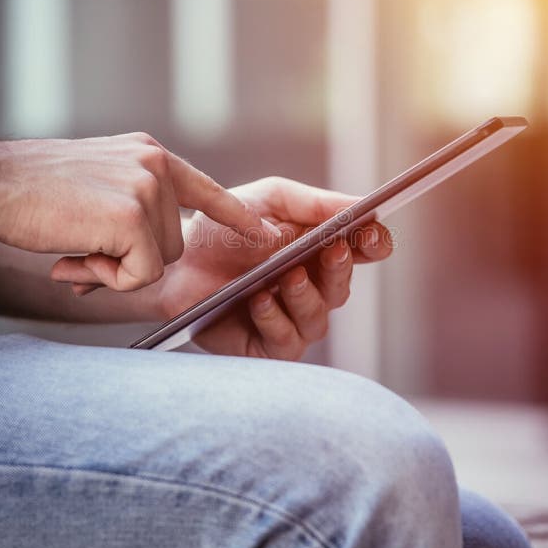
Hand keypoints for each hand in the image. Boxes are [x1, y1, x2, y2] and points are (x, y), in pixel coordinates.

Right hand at [0, 134, 278, 292]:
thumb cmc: (34, 191)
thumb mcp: (98, 183)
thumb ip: (133, 206)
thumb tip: (150, 258)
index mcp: (148, 154)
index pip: (207, 189)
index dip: (237, 216)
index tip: (266, 234)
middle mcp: (154, 165)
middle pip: (176, 242)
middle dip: (134, 258)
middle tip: (85, 250)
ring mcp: (147, 188)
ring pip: (160, 261)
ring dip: (117, 268)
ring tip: (77, 245)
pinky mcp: (133, 216)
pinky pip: (142, 275)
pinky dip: (109, 279)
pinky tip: (76, 257)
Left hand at [153, 177, 392, 359]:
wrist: (173, 262)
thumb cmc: (221, 231)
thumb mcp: (268, 201)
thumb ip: (314, 203)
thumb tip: (361, 206)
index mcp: (317, 251)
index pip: (360, 251)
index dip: (374, 244)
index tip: (374, 236)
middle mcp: (311, 288)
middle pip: (342, 287)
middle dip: (340, 269)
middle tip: (333, 250)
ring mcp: (291, 320)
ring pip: (317, 318)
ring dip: (306, 296)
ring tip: (289, 276)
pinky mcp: (266, 346)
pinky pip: (285, 341)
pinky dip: (275, 319)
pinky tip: (259, 300)